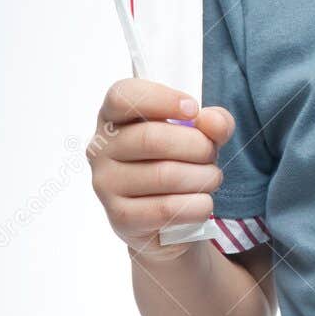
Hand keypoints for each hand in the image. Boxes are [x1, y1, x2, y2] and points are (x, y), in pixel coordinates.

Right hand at [86, 78, 234, 261]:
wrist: (167, 219)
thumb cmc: (178, 163)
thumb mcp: (200, 135)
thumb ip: (213, 122)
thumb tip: (213, 123)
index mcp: (113, 117)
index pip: (123, 96)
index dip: (162, 99)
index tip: (193, 110)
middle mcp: (101, 149)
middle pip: (151, 138)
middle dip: (197, 146)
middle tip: (211, 154)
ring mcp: (106, 184)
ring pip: (164, 175)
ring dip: (203, 177)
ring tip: (211, 178)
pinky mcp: (120, 217)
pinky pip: (167, 208)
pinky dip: (197, 205)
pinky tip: (202, 203)